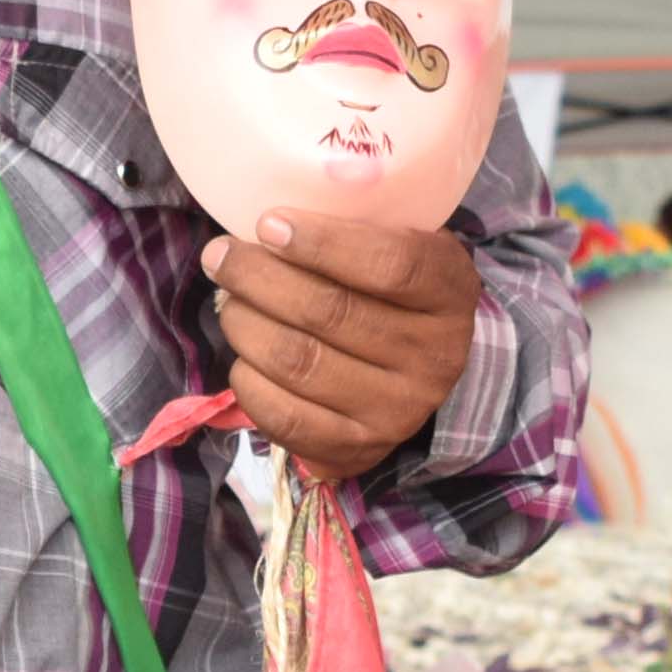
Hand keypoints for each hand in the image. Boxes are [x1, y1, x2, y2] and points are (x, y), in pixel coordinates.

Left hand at [201, 212, 480, 486]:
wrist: (415, 374)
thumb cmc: (390, 291)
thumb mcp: (398, 244)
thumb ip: (351, 228)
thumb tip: (264, 223)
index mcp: (450, 291)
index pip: (391, 265)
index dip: (321, 243)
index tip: (268, 223)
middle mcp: (434, 356)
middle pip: (330, 312)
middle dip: (259, 278)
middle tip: (222, 257)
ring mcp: (398, 410)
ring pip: (299, 361)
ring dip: (246, 325)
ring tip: (229, 302)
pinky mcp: (358, 448)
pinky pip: (285, 416)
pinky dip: (249, 381)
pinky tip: (244, 358)